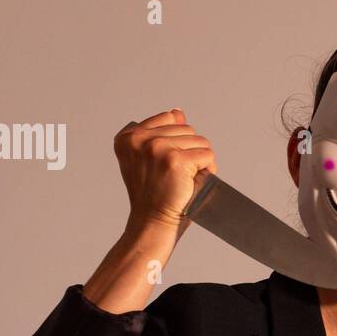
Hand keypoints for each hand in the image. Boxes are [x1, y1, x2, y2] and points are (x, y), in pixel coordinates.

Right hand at [113, 108, 217, 234]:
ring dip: (200, 161)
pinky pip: (208, 154)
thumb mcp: (151, 159)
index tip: (166, 164)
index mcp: (128, 137)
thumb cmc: (154, 195)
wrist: (152, 223)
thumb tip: (178, 112)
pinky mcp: (176, 160)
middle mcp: (139, 139)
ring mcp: (157, 148)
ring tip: (185, 180)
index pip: (169, 119)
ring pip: (200, 141)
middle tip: (177, 176)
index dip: (177, 141)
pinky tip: (194, 183)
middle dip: (190, 152)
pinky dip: (209, 170)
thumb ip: (163, 133)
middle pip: (187, 129)